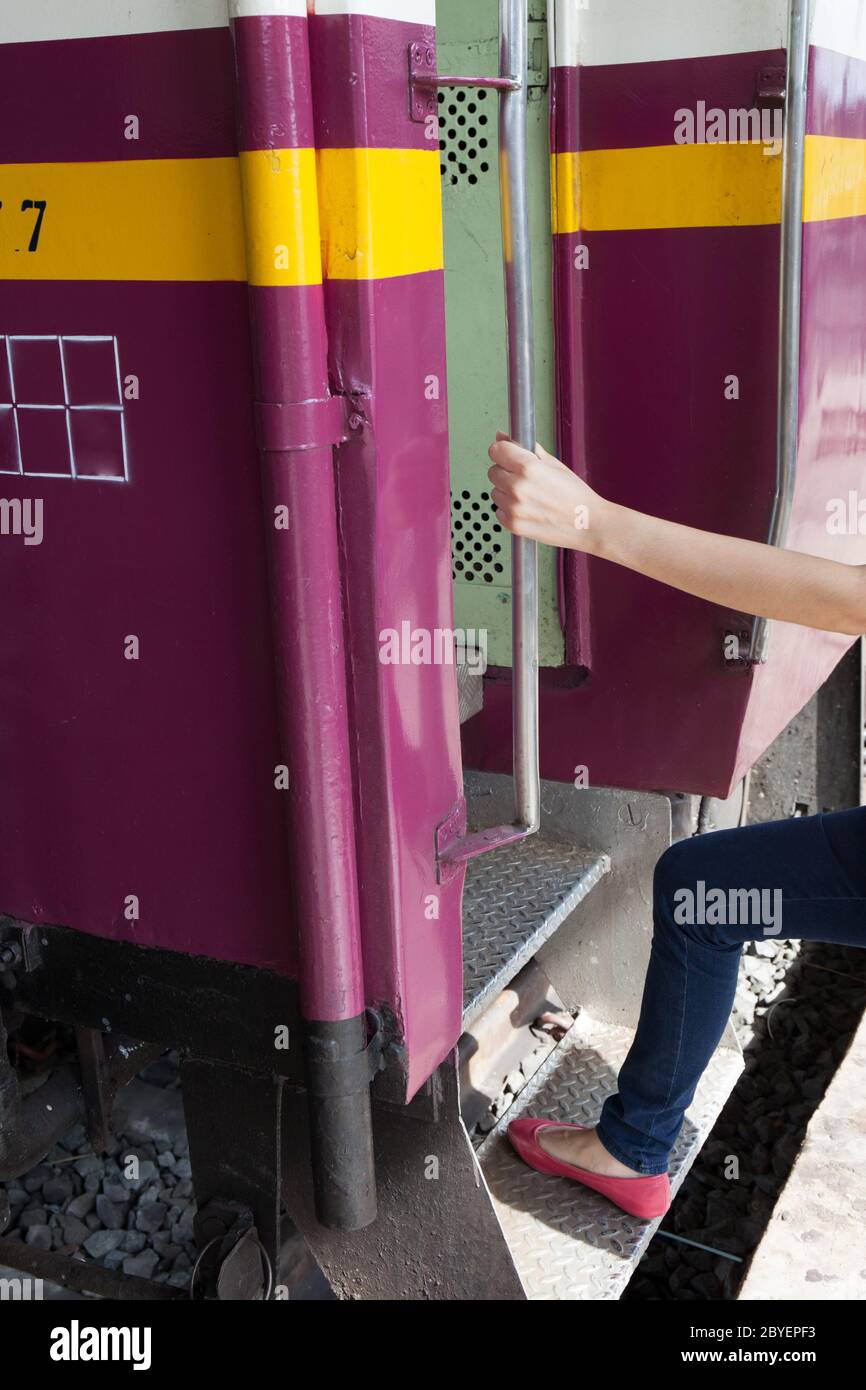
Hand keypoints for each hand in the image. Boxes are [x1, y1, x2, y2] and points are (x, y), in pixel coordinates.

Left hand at [487, 433, 602, 551]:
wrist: (587, 523)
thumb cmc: (575, 494)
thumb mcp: (554, 464)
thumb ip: (526, 449)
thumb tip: (502, 436)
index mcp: (529, 467)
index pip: (496, 451)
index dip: (502, 452)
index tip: (508, 456)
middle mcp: (518, 487)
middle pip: (493, 472)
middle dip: (505, 472)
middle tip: (525, 479)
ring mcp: (514, 508)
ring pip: (495, 492)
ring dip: (506, 492)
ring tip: (529, 496)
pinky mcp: (514, 525)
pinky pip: (499, 511)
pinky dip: (509, 509)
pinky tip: (527, 509)